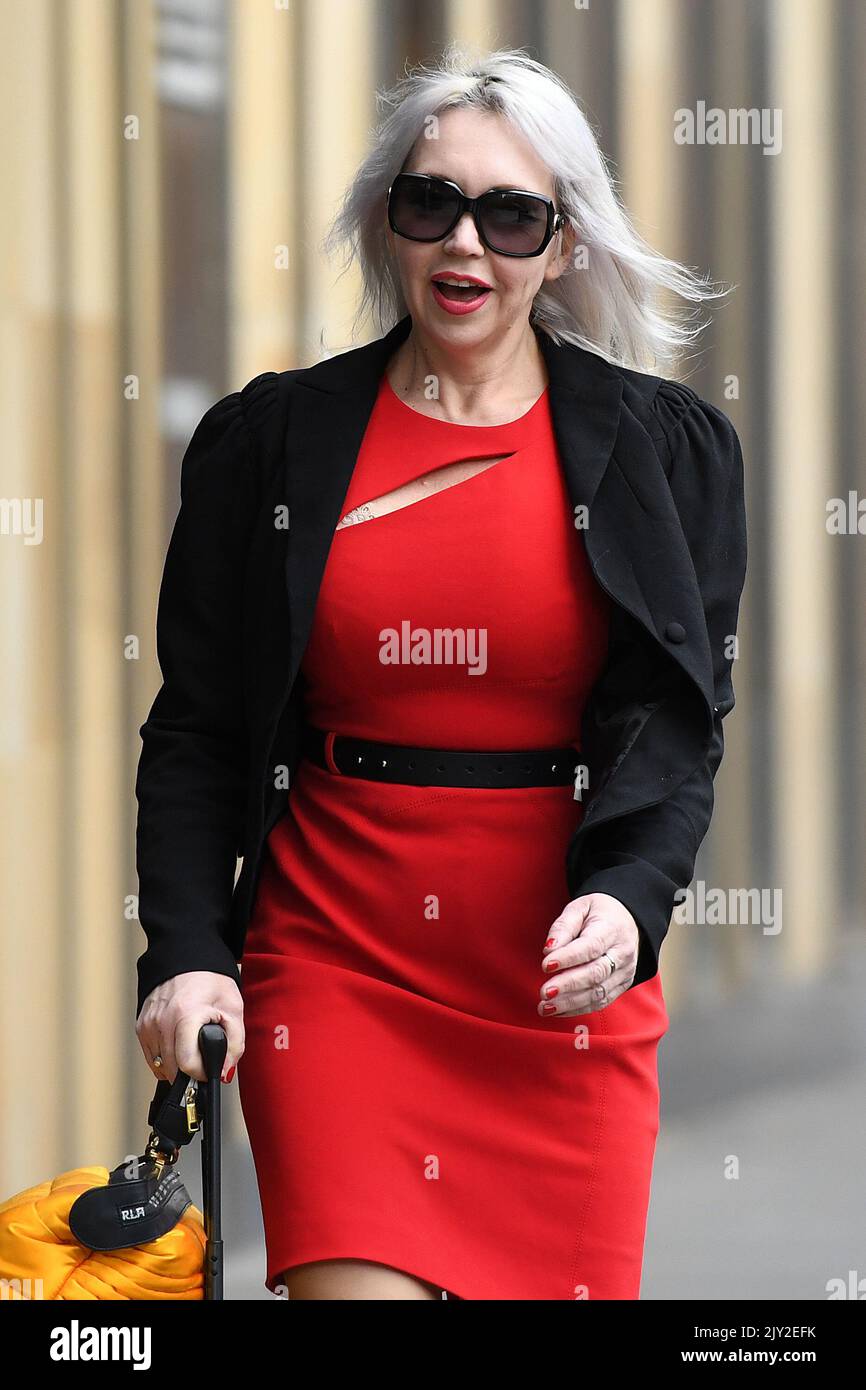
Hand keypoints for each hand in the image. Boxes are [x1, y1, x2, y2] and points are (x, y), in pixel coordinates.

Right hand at [135, 971, 243, 1084]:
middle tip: (205, 1058)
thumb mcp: (233, 1008)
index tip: (211, 1068)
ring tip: (192, 1046)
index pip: (187, 1065)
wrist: (187, 957)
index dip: (203, 1073)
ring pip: (160, 1067)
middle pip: (173, 1070)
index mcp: (185, 1015)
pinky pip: (152, 1057)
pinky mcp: (141, 1026)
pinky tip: (179, 1043)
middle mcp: (161, 1021)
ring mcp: (148, 1024)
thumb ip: (235, 1043)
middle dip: (191, 1072)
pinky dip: (166, 1058)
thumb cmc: (211, 980)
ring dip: (177, 1066)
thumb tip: (224, 1072)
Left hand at [538, 893, 639, 1016]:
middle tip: (544, 992)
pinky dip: (578, 1009)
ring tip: (546, 1007)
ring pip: (599, 993)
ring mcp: (624, 972)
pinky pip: (601, 1002)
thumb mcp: (579, 907)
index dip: (568, 958)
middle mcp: (622, 953)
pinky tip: (558, 1010)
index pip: (590, 946)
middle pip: (596, 973)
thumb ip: (563, 926)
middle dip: (568, 985)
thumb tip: (549, 949)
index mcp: (611, 929)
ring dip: (570, 1003)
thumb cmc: (598, 913)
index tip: (546, 965)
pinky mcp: (621, 986)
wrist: (627, 920)